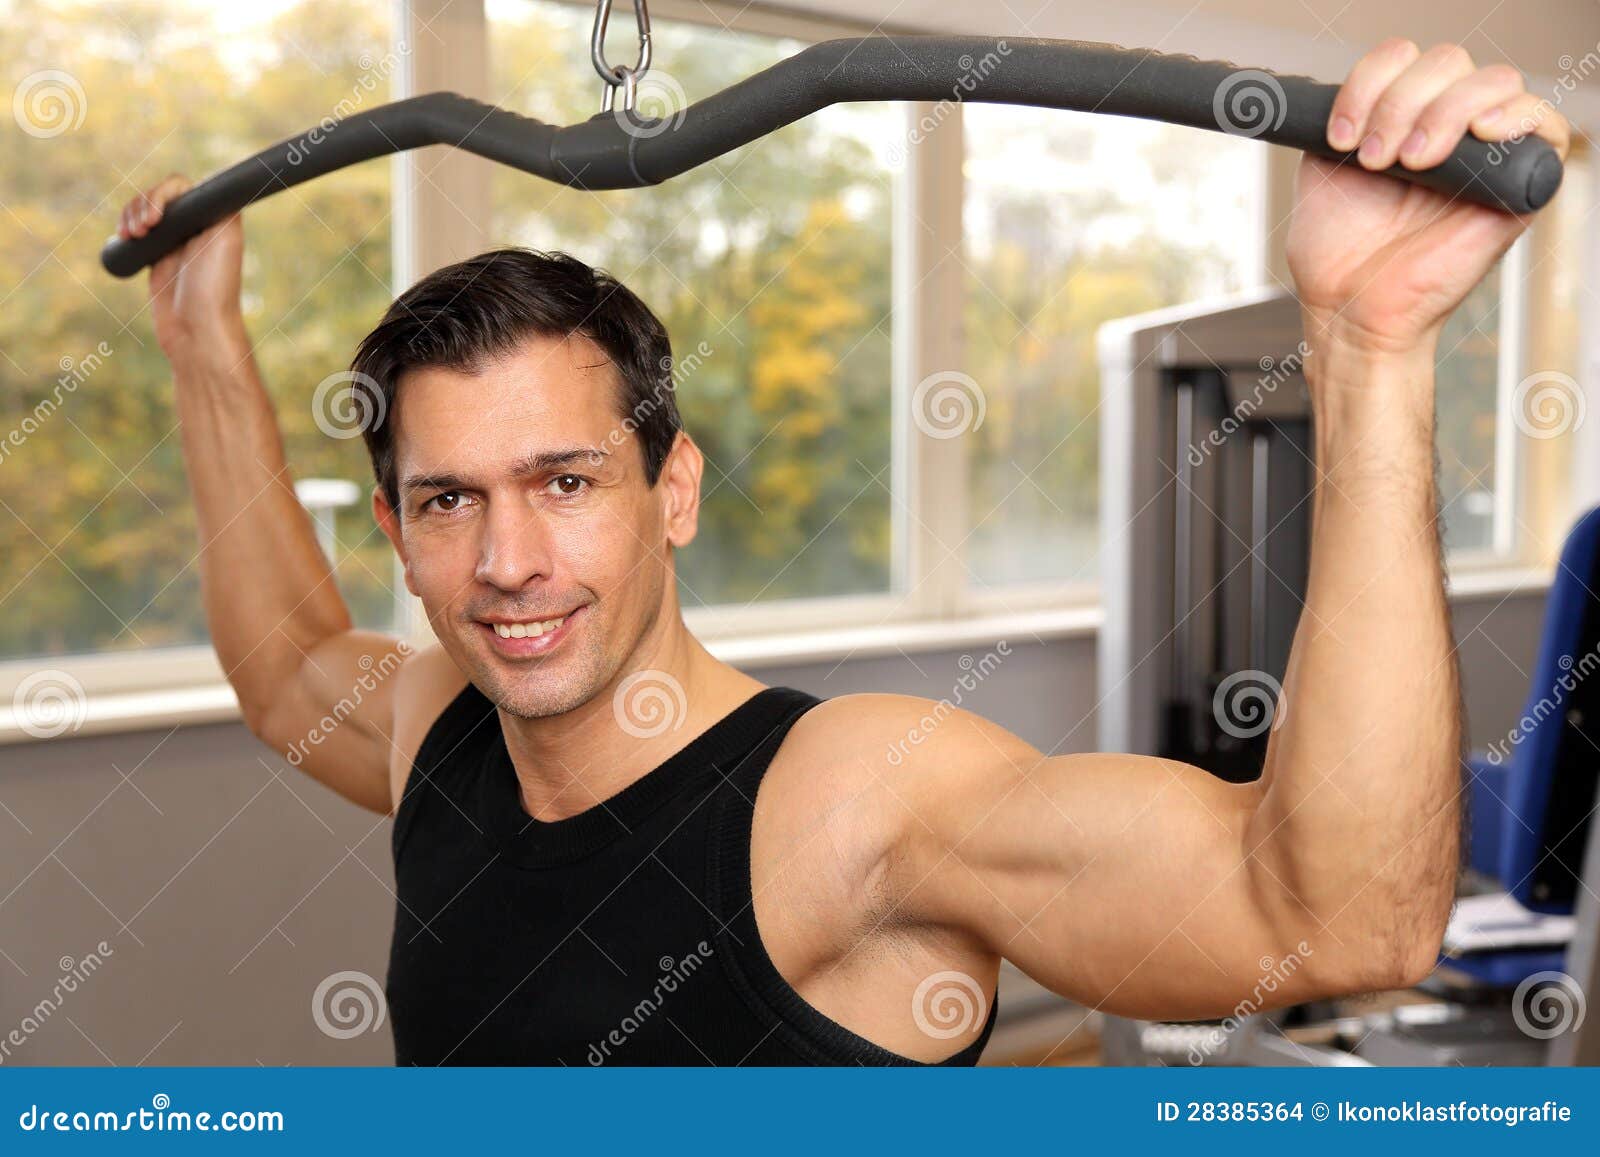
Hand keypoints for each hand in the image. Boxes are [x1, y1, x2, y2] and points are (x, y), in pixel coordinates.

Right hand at [116, 174, 244, 357]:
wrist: (196, 329)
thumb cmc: (213, 287)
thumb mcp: (224, 239)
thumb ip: (218, 205)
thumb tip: (212, 181)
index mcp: (216, 216)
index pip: (180, 185)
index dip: (162, 193)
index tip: (156, 217)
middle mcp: (197, 224)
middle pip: (158, 193)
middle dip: (142, 205)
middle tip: (145, 229)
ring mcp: (176, 239)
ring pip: (143, 209)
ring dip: (131, 215)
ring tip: (133, 235)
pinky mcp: (158, 254)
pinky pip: (137, 230)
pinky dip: (126, 229)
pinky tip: (126, 238)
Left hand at [1286, 39, 1570, 354]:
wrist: (1352, 307)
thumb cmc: (1339, 250)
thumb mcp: (1323, 167)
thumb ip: (1343, 116)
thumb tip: (1353, 84)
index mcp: (1402, 117)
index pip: (1403, 58)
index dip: (1370, 83)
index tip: (1340, 137)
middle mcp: (1447, 127)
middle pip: (1447, 61)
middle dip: (1400, 103)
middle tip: (1375, 158)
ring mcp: (1485, 153)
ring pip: (1493, 82)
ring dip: (1443, 112)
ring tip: (1412, 163)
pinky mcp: (1519, 184)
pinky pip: (1546, 124)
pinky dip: (1515, 116)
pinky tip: (1478, 135)